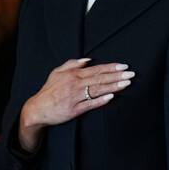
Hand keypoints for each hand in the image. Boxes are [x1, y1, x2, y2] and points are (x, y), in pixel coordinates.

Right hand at [18, 59, 133, 151]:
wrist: (37, 109)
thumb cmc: (49, 90)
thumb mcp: (57, 73)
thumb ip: (72, 64)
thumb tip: (88, 59)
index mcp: (72, 75)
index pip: (96, 70)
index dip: (111, 68)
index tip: (124, 66)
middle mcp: (75, 85)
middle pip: (100, 79)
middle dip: (117, 76)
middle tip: (131, 74)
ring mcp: (75, 97)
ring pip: (97, 90)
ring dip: (113, 86)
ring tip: (126, 83)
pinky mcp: (74, 110)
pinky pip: (90, 104)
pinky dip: (100, 100)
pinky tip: (111, 97)